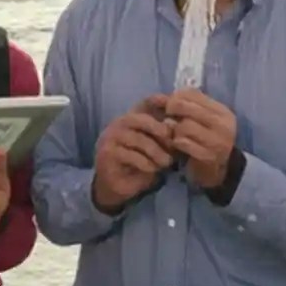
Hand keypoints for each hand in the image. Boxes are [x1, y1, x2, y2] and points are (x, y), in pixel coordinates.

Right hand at [92, 94, 174, 212]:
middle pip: (140, 119)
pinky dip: (146, 164)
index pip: (144, 103)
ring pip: (139, 140)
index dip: (159, 101)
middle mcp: (118, 124)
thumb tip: (177, 126)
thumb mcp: (156, 147)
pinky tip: (152, 169)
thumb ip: (164, 136)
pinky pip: (132, 156)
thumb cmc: (140, 163)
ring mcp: (111, 138)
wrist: (117, 183)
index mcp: (132, 119)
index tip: (173, 109)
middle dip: (159, 129)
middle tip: (173, 143)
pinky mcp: (108, 153)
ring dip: (157, 153)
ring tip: (166, 162)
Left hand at [166, 88, 236, 189]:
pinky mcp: (209, 156)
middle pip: (185, 107)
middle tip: (168, 117)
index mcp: (222, 112)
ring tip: (175, 133)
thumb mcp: (201, 118)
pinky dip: (176, 142)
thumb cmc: (204, 138)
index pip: (192, 94)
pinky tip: (177, 144)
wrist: (218, 169)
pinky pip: (183, 143)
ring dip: (174, 130)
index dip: (175, 97)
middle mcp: (223, 125)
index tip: (170, 105)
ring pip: (184, 126)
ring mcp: (218, 141)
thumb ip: (187, 104)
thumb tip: (162, 96)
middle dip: (172, 111)